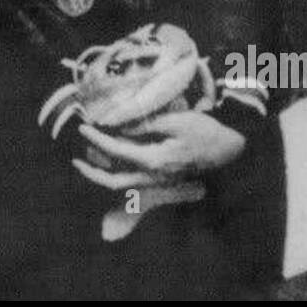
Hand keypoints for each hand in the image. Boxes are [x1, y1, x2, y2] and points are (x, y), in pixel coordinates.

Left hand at [73, 110, 246, 189]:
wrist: (230, 149)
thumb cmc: (205, 131)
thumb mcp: (174, 121)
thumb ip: (144, 126)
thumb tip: (118, 128)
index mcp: (155, 160)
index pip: (117, 150)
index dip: (97, 139)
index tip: (83, 128)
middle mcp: (154, 176)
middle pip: (114, 181)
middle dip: (92, 172)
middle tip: (76, 160)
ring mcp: (160, 180)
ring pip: (124, 184)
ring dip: (104, 175)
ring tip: (88, 162)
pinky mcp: (164, 179)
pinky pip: (135, 180)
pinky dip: (119, 173)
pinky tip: (113, 161)